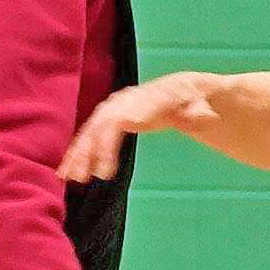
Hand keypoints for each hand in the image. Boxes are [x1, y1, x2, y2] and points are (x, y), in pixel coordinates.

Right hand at [59, 71, 224, 182]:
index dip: (128, 119)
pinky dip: (77, 152)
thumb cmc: (197, 101)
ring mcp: (115, 108)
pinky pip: (89, 136)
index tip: (122, 132)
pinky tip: (66, 172)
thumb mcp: (203, 104)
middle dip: (96, 147)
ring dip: (79, 153)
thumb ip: (199, 111)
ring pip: (92, 130)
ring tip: (71, 177)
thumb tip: (201, 116)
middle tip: (92, 175)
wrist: (184, 92)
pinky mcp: (108, 119)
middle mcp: (128, 100)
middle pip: (106, 122)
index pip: (135, 108)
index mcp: (153, 95)